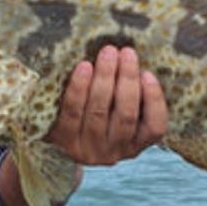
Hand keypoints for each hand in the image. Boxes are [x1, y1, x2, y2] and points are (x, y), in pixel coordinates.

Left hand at [47, 45, 167, 165]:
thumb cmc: (93, 115)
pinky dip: (80, 87)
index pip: (154, 128)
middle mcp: (113, 153)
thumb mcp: (116, 113)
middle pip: (125, 115)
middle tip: (127, 52)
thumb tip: (132, 59)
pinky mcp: (63, 141)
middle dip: (127, 79)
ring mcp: (87, 150)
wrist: (51, 139)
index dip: (154, 100)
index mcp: (134, 146)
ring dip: (105, 78)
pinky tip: (85, 67)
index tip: (148, 73)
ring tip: (108, 53)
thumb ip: (127, 95)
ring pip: (99, 111)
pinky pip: (73, 111)